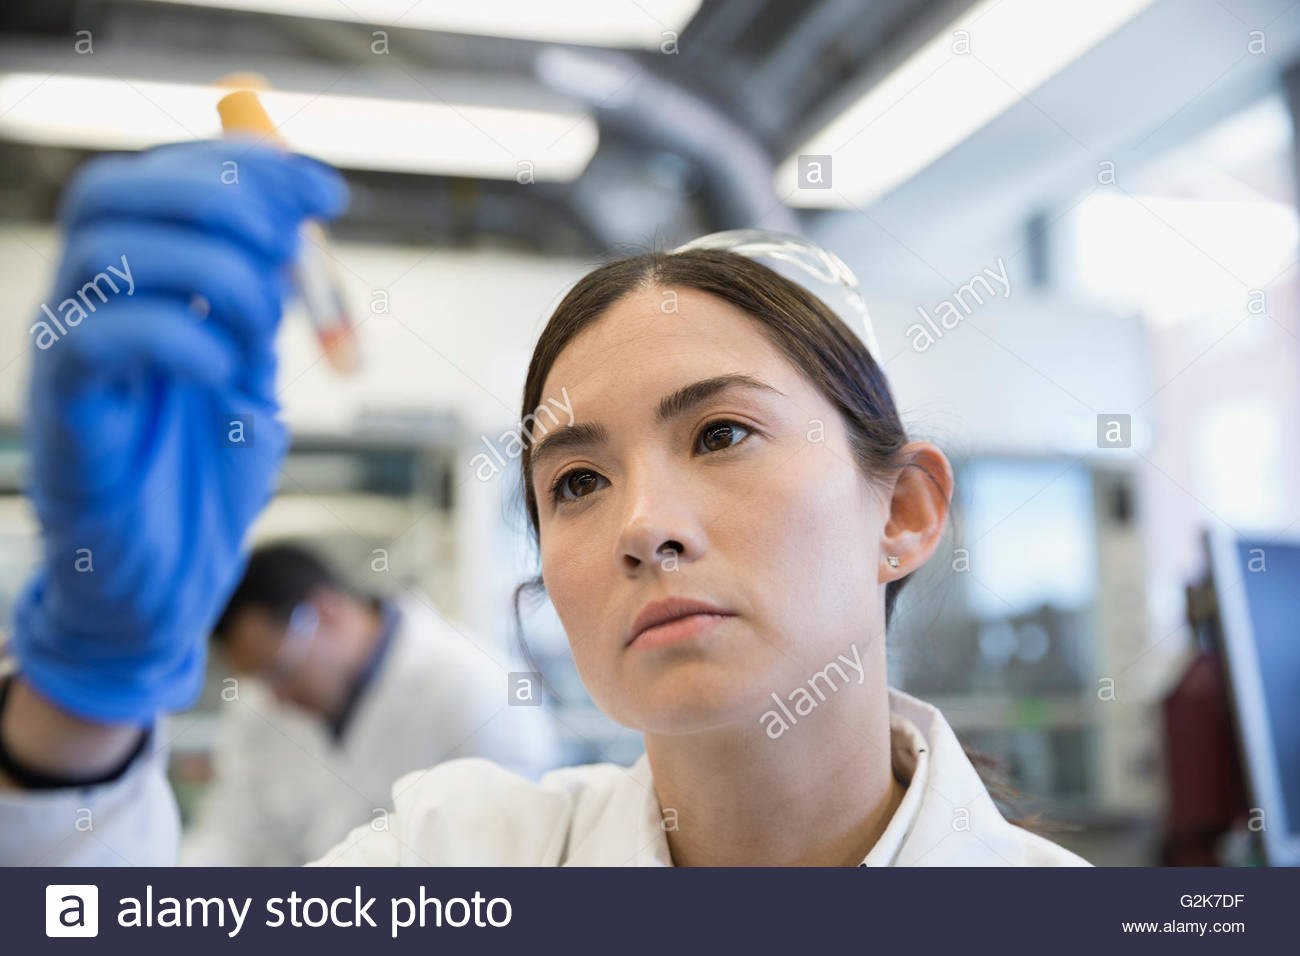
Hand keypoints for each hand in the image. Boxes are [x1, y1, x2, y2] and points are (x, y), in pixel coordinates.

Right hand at [10, 139, 347, 723]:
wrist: (169, 576)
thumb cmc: (204, 475)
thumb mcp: (252, 368)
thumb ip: (262, 298)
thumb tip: (302, 215)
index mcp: (133, 284)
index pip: (161, 180)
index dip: (244, 167)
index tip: (325, 188)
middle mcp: (86, 303)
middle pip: (114, 193)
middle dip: (217, 197)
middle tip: (286, 247)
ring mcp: (65, 352)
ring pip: (106, 253)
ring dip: (209, 272)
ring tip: (261, 327)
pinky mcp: (64, 411)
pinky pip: (98, 339)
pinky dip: (181, 340)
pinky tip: (228, 375)